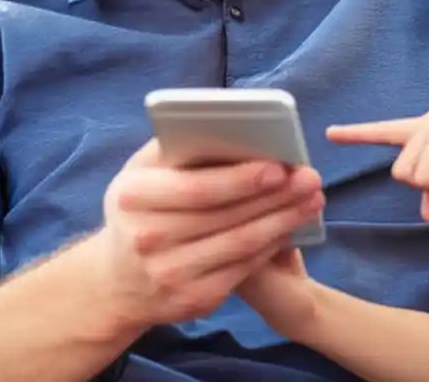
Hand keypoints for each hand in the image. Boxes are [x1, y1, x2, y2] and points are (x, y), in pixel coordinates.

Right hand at [86, 140, 324, 334]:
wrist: (116, 280)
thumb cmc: (141, 209)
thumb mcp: (143, 173)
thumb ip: (180, 147)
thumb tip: (235, 125)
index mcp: (134, 196)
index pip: (197, 188)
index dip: (242, 180)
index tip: (280, 166)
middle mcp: (147, 239)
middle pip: (227, 217)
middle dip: (276, 197)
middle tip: (311, 179)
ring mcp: (168, 275)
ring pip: (241, 245)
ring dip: (284, 221)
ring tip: (313, 200)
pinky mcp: (191, 301)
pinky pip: (242, 270)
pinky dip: (271, 246)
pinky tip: (290, 227)